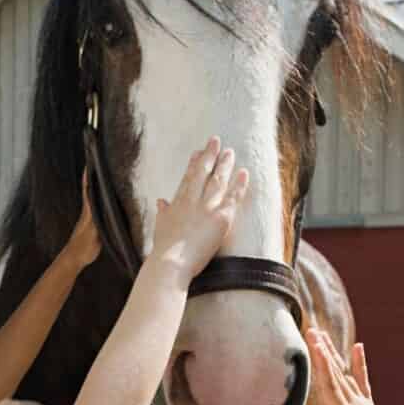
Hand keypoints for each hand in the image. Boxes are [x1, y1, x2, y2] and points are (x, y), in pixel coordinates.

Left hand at [63, 171, 101, 269]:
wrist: (73, 259)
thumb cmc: (82, 248)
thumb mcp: (92, 234)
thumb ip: (97, 221)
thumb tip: (103, 207)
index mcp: (88, 212)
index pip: (88, 189)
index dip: (89, 176)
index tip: (91, 161)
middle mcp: (88, 212)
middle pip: (91, 190)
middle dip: (95, 177)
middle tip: (101, 162)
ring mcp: (89, 218)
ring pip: (95, 198)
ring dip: (99, 187)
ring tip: (107, 176)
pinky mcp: (92, 225)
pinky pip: (98, 208)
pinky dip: (102, 200)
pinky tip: (107, 199)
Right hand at [149, 137, 247, 284]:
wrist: (170, 263)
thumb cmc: (163, 251)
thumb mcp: (159, 227)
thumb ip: (162, 212)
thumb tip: (161, 201)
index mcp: (177, 204)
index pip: (187, 179)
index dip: (193, 164)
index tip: (197, 152)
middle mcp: (191, 201)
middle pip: (202, 173)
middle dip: (209, 155)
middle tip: (215, 141)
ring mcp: (206, 208)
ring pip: (217, 180)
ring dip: (224, 164)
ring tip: (230, 152)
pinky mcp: (220, 218)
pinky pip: (233, 197)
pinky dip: (239, 184)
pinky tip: (244, 172)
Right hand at [298, 329, 401, 404]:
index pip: (330, 385)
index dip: (321, 363)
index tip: (314, 343)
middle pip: (335, 373)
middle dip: (323, 351)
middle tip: (311, 329)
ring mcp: (362, 404)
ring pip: (345, 372)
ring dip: (333, 353)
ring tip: (321, 334)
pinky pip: (362, 379)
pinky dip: (359, 363)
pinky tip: (358, 347)